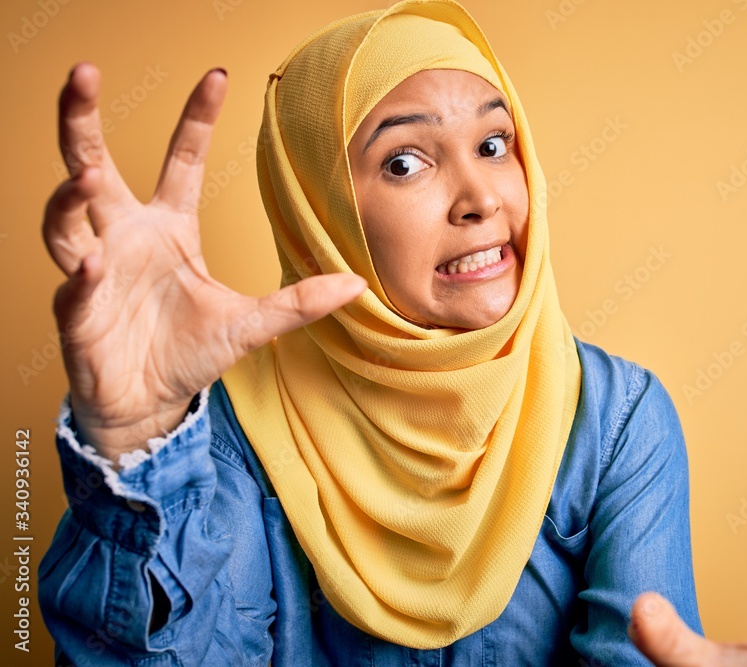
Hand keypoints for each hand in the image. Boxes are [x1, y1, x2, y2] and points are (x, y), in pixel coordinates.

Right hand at [43, 62, 366, 459]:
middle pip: (92, 167)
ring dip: (71, 197)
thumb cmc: (189, 353)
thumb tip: (358, 284)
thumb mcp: (251, 324)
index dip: (195, 120)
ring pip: (67, 221)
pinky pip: (73, 288)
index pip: (181, 161)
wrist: (150, 404)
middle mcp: (126, 239)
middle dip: (80, 121)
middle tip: (82, 75)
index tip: (217, 76)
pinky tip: (91, 267)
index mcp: (168, 229)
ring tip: (85, 175)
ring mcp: (96, 273)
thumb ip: (299, 303)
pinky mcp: (79, 316)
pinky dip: (80, 278)